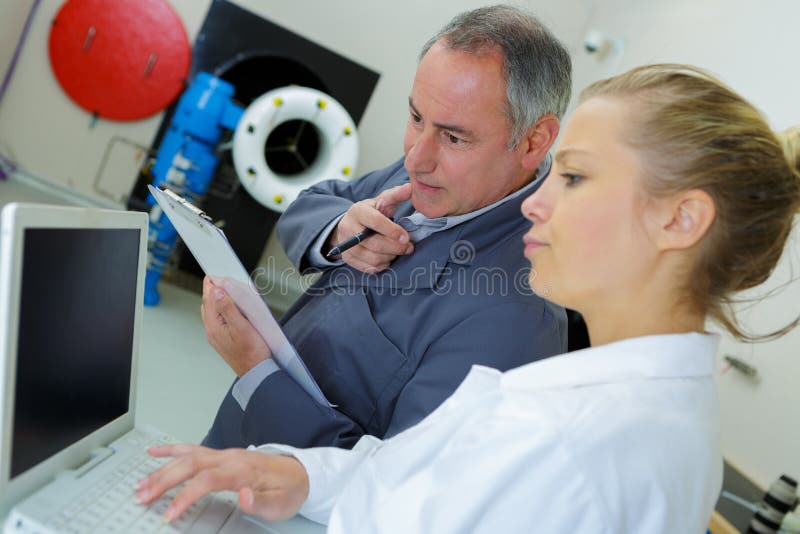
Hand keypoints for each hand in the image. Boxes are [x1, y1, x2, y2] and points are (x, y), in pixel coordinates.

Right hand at [136, 444, 309, 522]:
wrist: (300, 474)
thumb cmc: (288, 490)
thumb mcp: (280, 504)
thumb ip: (260, 502)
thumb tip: (243, 497)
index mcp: (242, 470)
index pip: (207, 480)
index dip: (186, 496)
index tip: (171, 513)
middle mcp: (230, 458)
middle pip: (191, 465)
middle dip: (164, 481)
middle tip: (143, 497)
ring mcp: (224, 454)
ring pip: (187, 457)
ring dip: (162, 469)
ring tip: (141, 485)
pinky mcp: (221, 455)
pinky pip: (193, 449)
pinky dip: (172, 450)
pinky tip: (154, 452)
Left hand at [201, 277, 270, 375]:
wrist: (257, 372)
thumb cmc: (253, 353)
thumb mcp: (242, 327)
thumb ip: (228, 308)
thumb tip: (217, 291)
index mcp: (214, 325)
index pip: (209, 297)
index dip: (212, 282)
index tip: (214, 271)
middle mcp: (212, 330)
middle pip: (209, 302)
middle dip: (215, 289)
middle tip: (225, 277)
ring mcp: (216, 334)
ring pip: (214, 310)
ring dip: (220, 298)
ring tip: (230, 289)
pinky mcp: (223, 338)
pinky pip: (219, 318)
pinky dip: (223, 308)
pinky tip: (233, 307)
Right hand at [328, 183, 413, 273]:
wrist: (351, 225)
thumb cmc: (371, 212)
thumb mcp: (382, 201)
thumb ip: (396, 195)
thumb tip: (410, 188)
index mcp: (357, 210)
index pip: (376, 221)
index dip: (393, 231)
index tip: (407, 237)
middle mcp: (347, 227)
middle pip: (375, 244)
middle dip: (396, 247)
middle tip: (409, 247)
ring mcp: (346, 245)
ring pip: (373, 258)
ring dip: (391, 256)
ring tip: (398, 251)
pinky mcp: (348, 259)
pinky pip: (369, 268)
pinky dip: (383, 264)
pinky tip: (388, 257)